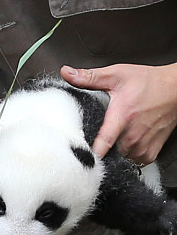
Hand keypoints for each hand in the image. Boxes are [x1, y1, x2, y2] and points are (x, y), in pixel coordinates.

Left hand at [60, 62, 176, 164]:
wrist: (176, 89)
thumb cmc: (149, 82)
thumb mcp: (117, 75)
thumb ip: (90, 77)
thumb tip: (67, 73)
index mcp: (122, 117)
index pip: (103, 143)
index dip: (90, 152)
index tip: (80, 155)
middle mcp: (132, 135)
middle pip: (107, 153)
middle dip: (99, 147)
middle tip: (100, 134)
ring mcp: (142, 146)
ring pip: (119, 158)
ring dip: (114, 151)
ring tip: (116, 135)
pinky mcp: (150, 153)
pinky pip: (132, 161)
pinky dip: (128, 155)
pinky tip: (127, 141)